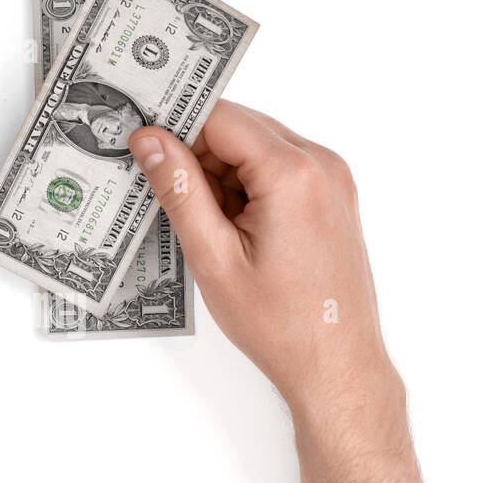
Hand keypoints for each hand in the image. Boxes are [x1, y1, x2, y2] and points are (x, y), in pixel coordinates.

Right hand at [128, 103, 398, 421]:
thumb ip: (180, 190)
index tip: (144, 150)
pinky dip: (248, 188)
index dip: (177, 129)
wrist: (337, 364)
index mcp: (293, 174)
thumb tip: (150, 142)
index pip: (221, 118)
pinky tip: (234, 231)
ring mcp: (332, 179)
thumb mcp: (213, 258)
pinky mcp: (333, 196)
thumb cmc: (282, 324)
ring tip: (210, 229)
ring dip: (223, 175)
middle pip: (241, 128)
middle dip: (199, 155)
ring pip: (258, 149)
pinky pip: (279, 170)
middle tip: (170, 199)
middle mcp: (321, 165)